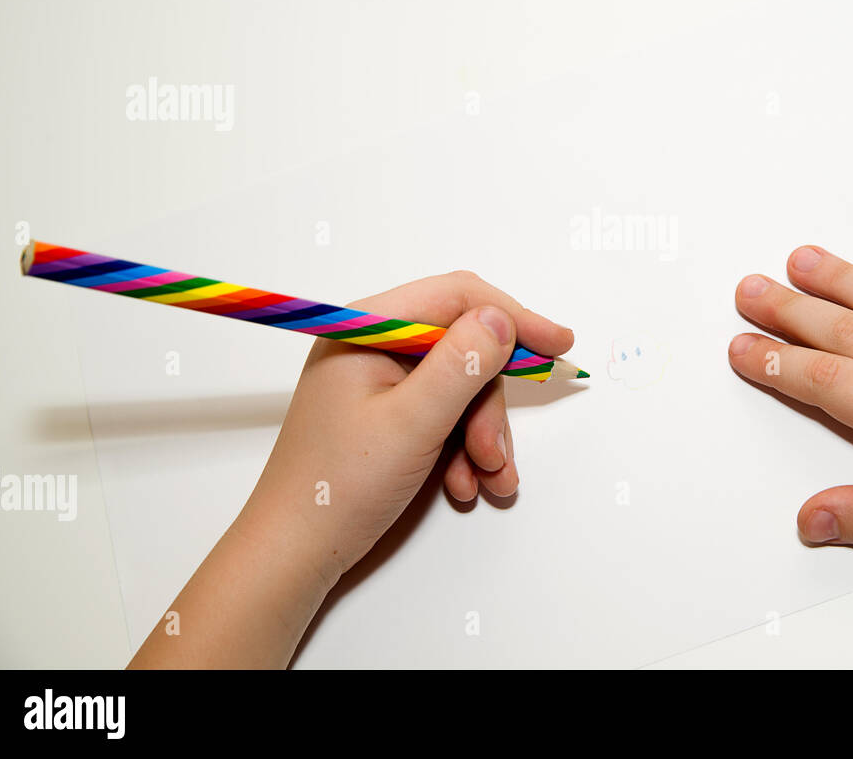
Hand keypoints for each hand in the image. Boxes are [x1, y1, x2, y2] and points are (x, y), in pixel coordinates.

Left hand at [130, 270, 572, 666]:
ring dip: (482, 436)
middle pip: (463, 350)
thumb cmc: (340, 485)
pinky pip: (444, 418)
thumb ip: (461, 365)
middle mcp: (374, 347)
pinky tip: (464, 486)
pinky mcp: (387, 418)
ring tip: (485, 480)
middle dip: (488, 404)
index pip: (456, 297)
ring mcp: (380, 383)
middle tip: (494, 454)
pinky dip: (463, 451)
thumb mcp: (412, 422)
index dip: (512, 316)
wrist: (294, 555)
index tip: (558, 345)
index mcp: (368, 328)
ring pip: (460, 390)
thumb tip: (502, 318)